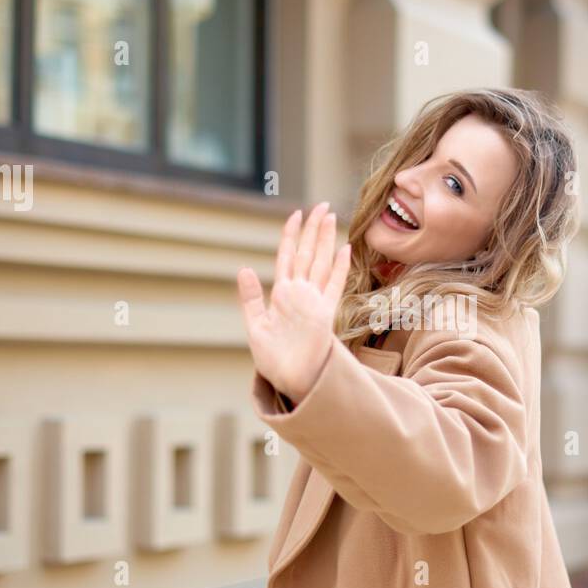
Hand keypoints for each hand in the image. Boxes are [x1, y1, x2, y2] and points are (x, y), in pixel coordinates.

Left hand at [237, 201, 351, 402]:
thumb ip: (251, 298)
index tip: (296, 214)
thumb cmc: (274, 360)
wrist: (291, 382)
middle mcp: (300, 294)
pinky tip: (344, 249)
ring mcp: (315, 302)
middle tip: (321, 206)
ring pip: (321, 263)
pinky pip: (334, 285)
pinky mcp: (326, 314)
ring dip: (325, 240)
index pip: (287, 257)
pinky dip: (339, 268)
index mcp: (282, 295)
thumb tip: (243, 269)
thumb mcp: (256, 326)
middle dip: (313, 229)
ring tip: (331, 216)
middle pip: (308, 254)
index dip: (291, 235)